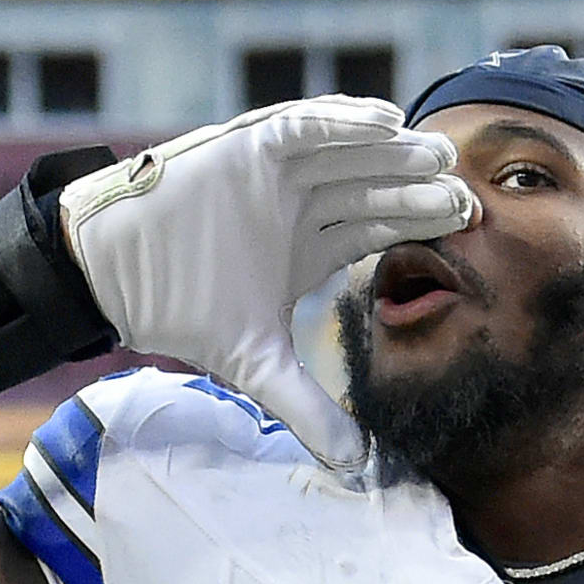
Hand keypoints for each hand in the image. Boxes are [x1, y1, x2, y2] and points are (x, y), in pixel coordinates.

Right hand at [57, 98, 476, 471]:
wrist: (116, 276)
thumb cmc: (179, 310)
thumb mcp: (257, 367)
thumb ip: (307, 410)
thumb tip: (354, 464)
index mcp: (311, 246)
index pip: (380, 229)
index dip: (422, 227)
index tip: (467, 232)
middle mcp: (301, 203)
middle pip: (375, 188)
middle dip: (419, 190)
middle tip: (466, 197)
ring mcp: (276, 171)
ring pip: (348, 153)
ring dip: (392, 151)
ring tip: (436, 156)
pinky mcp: (247, 146)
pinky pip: (303, 125)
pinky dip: (341, 119)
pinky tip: (384, 120)